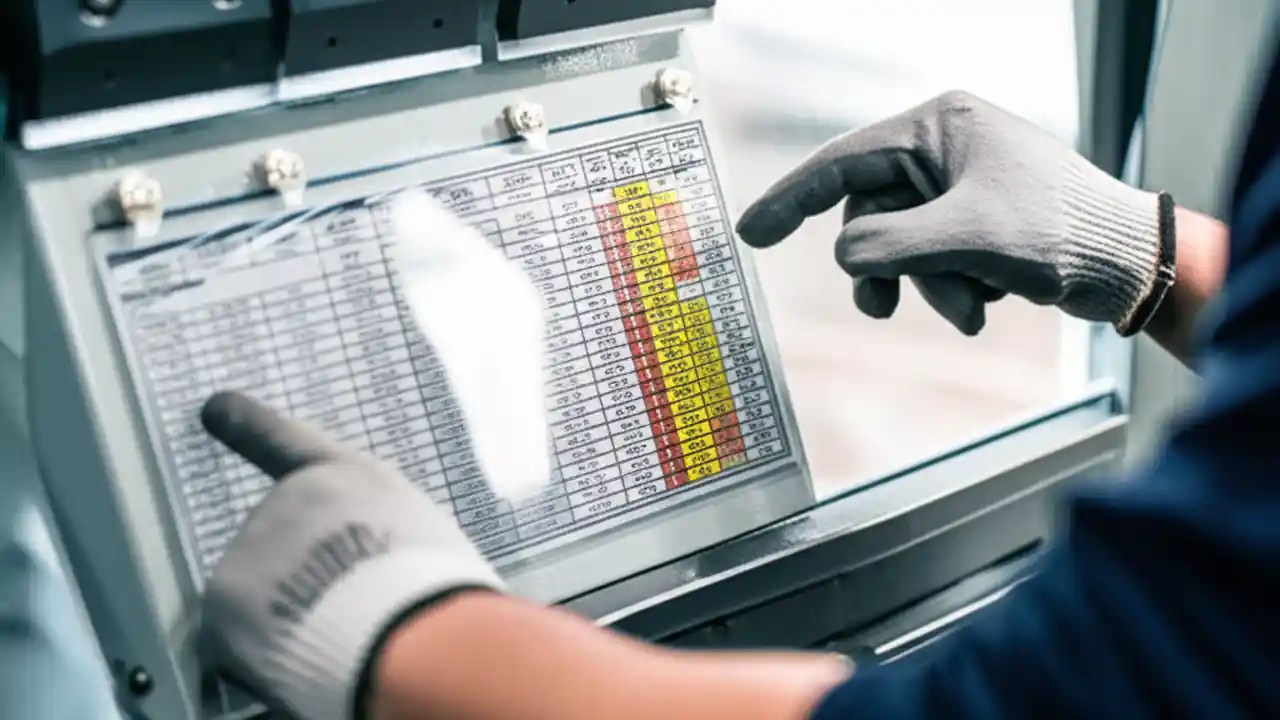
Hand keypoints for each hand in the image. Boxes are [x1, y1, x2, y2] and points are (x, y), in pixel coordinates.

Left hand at [198, 391, 501, 719]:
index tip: (217, 407)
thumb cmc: (438, 597)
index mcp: (352, 481)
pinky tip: (307, 661)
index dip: (250, 423)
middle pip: (280, 551)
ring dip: (287, 626)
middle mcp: (295, 500)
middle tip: (352, 614)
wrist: (414, 637)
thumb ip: (377, 536)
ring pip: (260, 603)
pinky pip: (237, 646)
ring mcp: (253, 546)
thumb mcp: (423, 540)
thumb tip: (363, 572)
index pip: (288, 442)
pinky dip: (264, 665)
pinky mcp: (222, 600)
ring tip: (339, 638)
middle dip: (301, 587)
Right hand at [736, 91, 1168, 334]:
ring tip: (970, 309)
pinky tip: (992, 296)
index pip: (842, 162)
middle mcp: (944, 148)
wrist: (1127, 263)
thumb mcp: (963, 239)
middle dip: (889, 268)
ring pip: (902, 245)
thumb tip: (845, 257)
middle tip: (884, 309)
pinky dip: (952, 285)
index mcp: (938, 126)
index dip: (790, 199)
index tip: (750, 234)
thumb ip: (888, 245)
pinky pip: (932, 257)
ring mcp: (960, 184)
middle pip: (872, 215)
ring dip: (929, 285)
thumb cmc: (1059, 232)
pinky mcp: (976, 219)